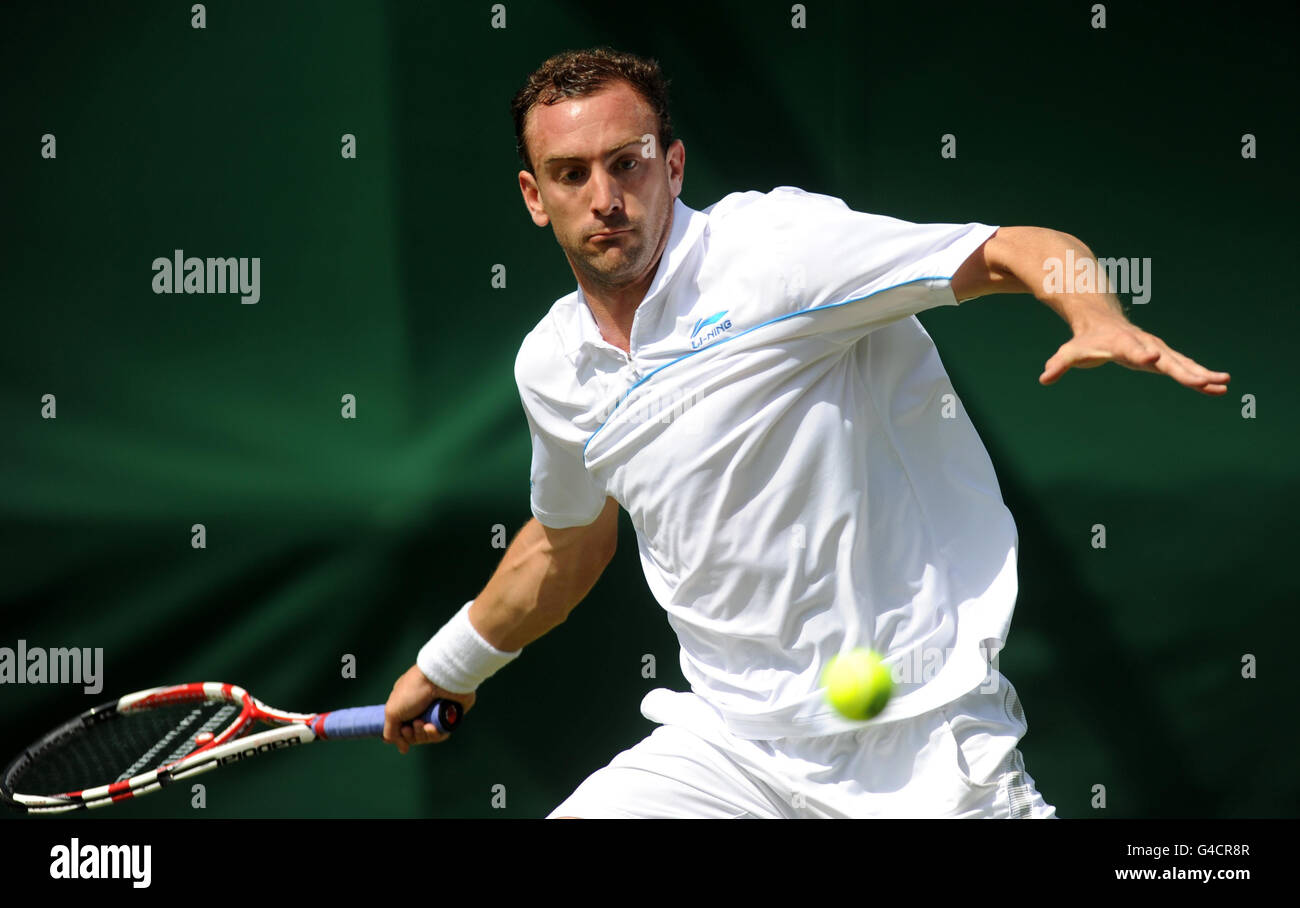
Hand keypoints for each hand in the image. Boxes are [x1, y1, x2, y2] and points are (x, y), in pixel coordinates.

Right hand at [382, 663, 475, 754]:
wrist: (440, 679)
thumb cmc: (413, 690)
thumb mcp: (392, 711)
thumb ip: (391, 732)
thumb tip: (403, 749)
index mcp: (405, 703)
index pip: (402, 726)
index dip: (400, 734)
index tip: (401, 730)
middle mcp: (420, 708)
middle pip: (414, 734)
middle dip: (411, 735)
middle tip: (410, 728)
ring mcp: (435, 712)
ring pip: (427, 736)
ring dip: (422, 734)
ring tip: (422, 724)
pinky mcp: (449, 716)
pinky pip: (441, 734)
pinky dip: (435, 734)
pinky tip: (432, 727)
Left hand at [1039, 313, 1229, 394]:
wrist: (1102, 319)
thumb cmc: (1086, 340)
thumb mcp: (1071, 351)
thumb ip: (1059, 363)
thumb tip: (1044, 377)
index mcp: (1122, 343)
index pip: (1132, 350)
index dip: (1141, 355)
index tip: (1152, 359)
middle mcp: (1145, 345)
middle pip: (1166, 359)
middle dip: (1184, 370)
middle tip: (1203, 381)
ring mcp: (1158, 350)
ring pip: (1182, 363)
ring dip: (1201, 374)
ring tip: (1223, 384)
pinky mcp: (1165, 356)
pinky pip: (1185, 367)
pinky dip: (1201, 376)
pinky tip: (1220, 388)